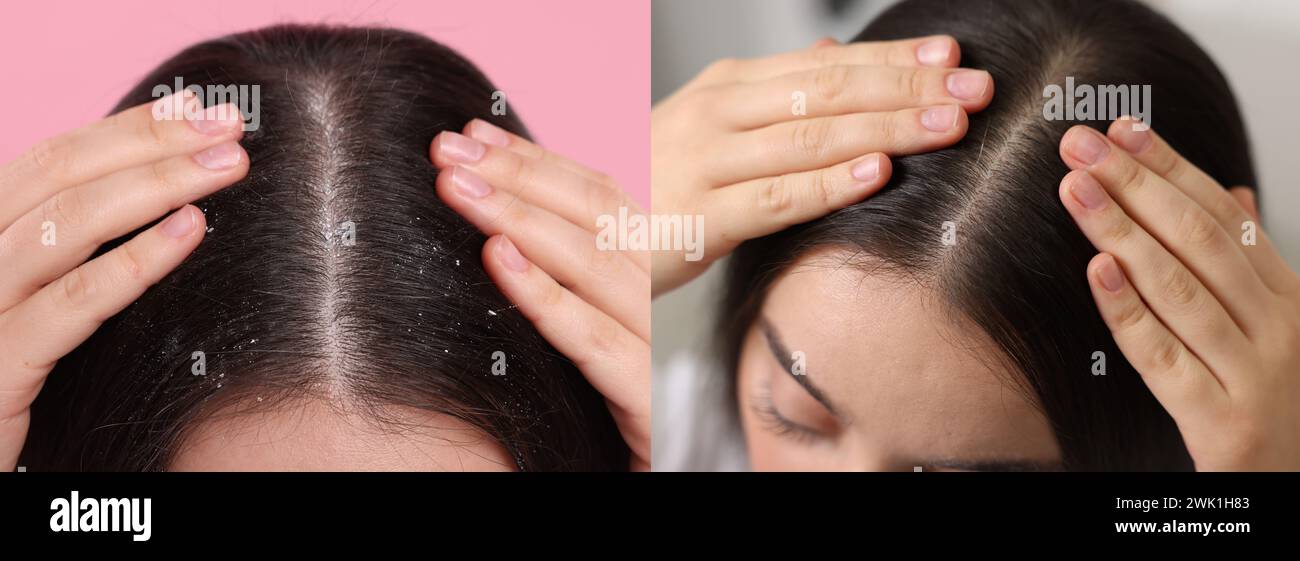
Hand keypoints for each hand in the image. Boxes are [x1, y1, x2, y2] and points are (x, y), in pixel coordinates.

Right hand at [0, 91, 247, 469]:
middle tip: (232, 126)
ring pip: (67, 223)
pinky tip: (190, 232)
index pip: (56, 158)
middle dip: (153, 142)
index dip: (131, 127)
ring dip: (157, 185)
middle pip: (60, 174)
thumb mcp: (41, 298)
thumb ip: (78, 244)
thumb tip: (169, 182)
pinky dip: (135, 261)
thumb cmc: (17, 371)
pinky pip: (72, 303)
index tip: (204, 108)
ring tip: (228, 167)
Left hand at [430, 119, 650, 470]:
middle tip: (450, 150)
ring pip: (593, 267)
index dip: (536, 160)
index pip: (599, 199)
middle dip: (517, 177)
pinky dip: (544, 296)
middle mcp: (656, 303)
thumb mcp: (581, 330)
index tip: (475, 135)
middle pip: (597, 219)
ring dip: (519, 221)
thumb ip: (558, 277)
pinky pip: (593, 340)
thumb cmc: (597, 408)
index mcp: (644, 279)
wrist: (640, 474)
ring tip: (461, 190)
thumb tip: (494, 220)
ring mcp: (655, 348)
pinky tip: (499, 261)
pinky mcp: (646, 399)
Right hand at [651, 35, 992, 294]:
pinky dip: (829, 183)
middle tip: (973, 89)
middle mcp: (718, 112)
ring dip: (886, 126)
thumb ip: (776, 98)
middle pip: (828, 91)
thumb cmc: (655, 183)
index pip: (824, 63)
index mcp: (728, 87)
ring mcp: (707, 162)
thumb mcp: (711, 126)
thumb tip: (840, 60)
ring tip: (946, 123)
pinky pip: (776, 197)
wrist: (583, 230)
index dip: (892, 58)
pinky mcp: (701, 218)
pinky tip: (876, 172)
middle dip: (907, 86)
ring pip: (811, 137)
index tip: (951, 55)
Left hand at [1059, 117, 1299, 470]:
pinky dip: (1128, 312)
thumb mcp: (1273, 324)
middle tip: (1080, 146)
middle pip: (1198, 241)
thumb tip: (1235, 195)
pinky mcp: (1221, 421)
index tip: (1122, 129)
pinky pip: (1163, 358)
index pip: (1223, 215)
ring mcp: (1254, 374)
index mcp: (1287, 296)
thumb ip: (1251, 264)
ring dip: (1121, 232)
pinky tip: (1096, 271)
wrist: (1292, 485)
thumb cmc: (1272, 400)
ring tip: (1076, 190)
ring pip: (1179, 290)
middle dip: (1135, 185)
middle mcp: (1279, 328)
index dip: (1171, 167)